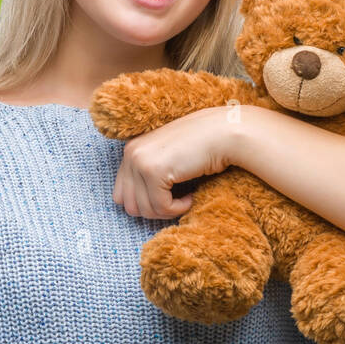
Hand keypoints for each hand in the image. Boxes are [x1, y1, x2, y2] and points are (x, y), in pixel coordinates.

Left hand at [113, 107, 233, 219]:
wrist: (224, 133)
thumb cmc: (201, 148)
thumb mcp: (166, 159)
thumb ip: (146, 176)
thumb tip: (133, 210)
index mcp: (131, 151)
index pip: (121, 196)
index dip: (145, 204)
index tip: (167, 198)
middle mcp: (131, 154)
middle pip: (130, 206)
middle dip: (155, 211)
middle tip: (176, 202)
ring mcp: (140, 161)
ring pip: (145, 210)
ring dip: (168, 211)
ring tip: (185, 197)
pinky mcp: (154, 170)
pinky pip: (161, 207)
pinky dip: (178, 209)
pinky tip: (191, 196)